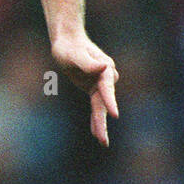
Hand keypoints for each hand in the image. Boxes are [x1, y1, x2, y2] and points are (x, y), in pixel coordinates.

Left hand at [51, 31, 118, 147]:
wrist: (68, 41)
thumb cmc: (70, 47)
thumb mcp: (74, 54)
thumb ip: (87, 62)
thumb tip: (103, 67)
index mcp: (105, 69)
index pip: (107, 87)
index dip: (110, 101)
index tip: (115, 115)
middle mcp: (106, 77)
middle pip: (105, 102)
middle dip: (104, 121)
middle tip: (103, 140)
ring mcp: (101, 84)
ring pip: (101, 107)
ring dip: (101, 124)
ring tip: (102, 142)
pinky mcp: (93, 88)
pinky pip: (96, 106)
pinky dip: (96, 119)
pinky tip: (96, 133)